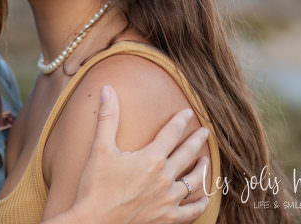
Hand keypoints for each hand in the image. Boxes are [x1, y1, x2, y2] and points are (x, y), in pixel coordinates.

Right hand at [66, 86, 210, 223]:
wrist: (94, 222)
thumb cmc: (95, 186)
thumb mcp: (100, 148)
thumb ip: (108, 117)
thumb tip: (107, 89)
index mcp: (151, 158)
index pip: (171, 133)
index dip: (180, 121)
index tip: (188, 112)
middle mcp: (165, 178)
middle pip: (187, 154)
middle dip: (197, 141)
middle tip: (204, 132)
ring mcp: (168, 200)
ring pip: (194, 181)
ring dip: (202, 169)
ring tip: (205, 161)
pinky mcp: (167, 218)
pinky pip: (191, 211)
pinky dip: (200, 204)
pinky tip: (205, 198)